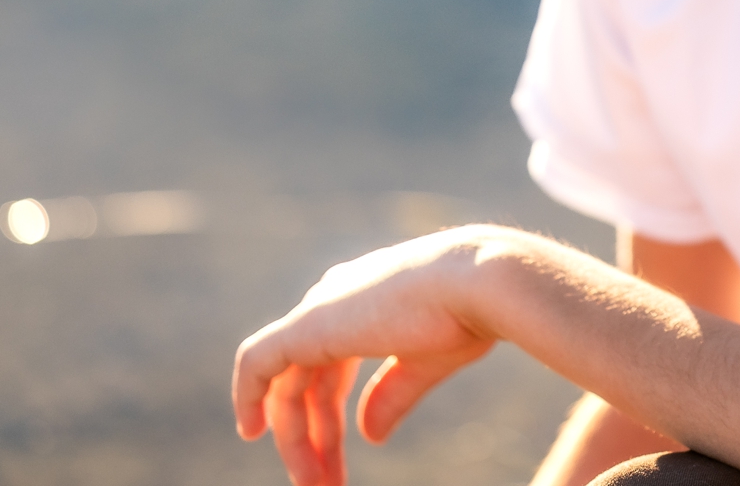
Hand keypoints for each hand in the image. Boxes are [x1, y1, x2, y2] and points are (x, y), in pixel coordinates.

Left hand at [232, 226, 505, 485]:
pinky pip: (258, 363)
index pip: (330, 368)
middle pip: (308, 383)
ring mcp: (321, 311)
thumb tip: (369, 436)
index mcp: (367, 304)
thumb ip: (392, 395)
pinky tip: (252, 431)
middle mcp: (337, 301)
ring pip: (288, 385)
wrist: (479, 285)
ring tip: (312, 485)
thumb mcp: (427, 362)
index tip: (331, 458)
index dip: (327, 416)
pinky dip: (249, 396)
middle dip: (314, 437)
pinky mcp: (307, 325)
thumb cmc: (468, 314)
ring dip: (296, 439)